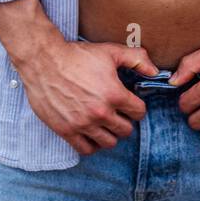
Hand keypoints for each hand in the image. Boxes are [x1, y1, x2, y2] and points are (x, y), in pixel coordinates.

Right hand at [20, 38, 158, 155]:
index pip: (139, 112)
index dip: (136, 106)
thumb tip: (155, 72)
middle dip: (124, 121)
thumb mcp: (110, 51)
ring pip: (109, 143)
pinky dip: (92, 144)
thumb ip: (137, 59)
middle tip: (116, 112)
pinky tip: (91, 133)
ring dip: (110, 134)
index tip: (129, 103)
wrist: (43, 61)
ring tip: (104, 123)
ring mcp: (83, 124)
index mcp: (114, 94)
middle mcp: (100, 112)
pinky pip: (86, 149)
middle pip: (126, 130)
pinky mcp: (66, 130)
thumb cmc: (77, 55)